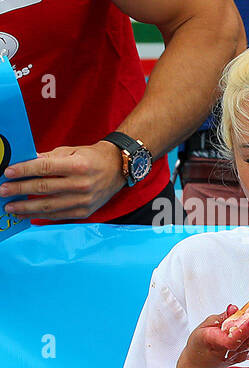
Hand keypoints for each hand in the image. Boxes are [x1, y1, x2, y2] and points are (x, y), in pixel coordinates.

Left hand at [1, 142, 128, 220]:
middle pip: (43, 188)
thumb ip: (46, 158)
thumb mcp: (70, 151)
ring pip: (48, 206)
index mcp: (77, 166)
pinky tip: (27, 215)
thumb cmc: (91, 158)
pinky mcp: (85, 211)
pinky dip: (41, 216)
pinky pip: (58, 215)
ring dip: (26, 207)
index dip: (23, 171)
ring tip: (10, 207)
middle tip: (3, 191)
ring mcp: (84, 200)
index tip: (7, 173)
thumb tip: (23, 164)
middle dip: (19, 190)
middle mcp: (82, 184)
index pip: (44, 168)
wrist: (118, 169)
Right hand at [174, 304, 248, 367]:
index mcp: (216, 343)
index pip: (232, 340)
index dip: (244, 330)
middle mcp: (231, 352)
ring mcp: (241, 355)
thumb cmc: (202, 343)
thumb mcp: (203, 326)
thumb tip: (234, 308)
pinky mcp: (248, 353)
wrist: (203, 363)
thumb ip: (221, 317)